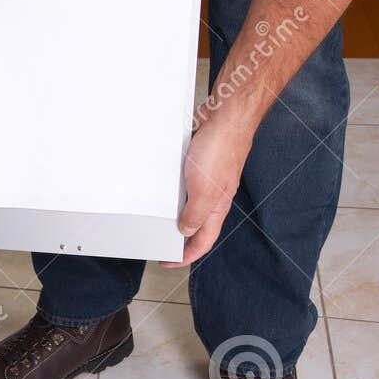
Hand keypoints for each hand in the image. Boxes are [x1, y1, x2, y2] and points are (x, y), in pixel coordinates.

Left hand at [165, 110, 254, 267]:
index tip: (167, 262)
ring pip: (187, 204)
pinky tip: (158, 189)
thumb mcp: (204, 190)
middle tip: (158, 242)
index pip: (202, 242)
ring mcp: (204, 180)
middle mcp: (211, 197)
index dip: (185, 256)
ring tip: (153, 220)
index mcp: (216, 208)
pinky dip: (170, 191)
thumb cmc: (221, 150)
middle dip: (178, 237)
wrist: (225, 117)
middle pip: (195, 225)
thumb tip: (185, 231)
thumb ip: (195, 214)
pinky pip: (181, 184)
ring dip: (172, 213)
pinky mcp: (196, 165)